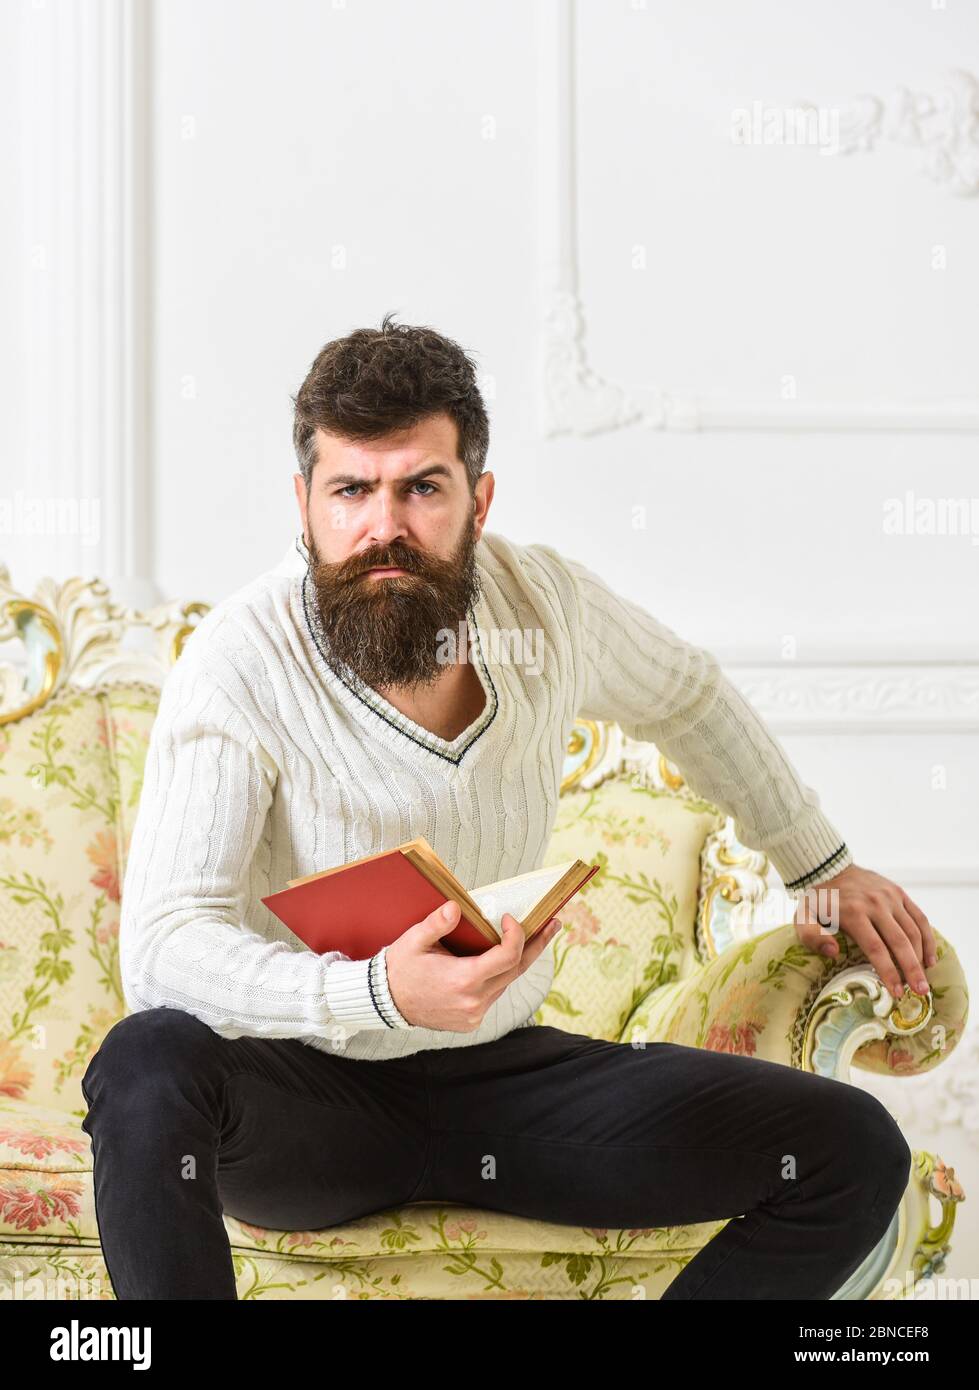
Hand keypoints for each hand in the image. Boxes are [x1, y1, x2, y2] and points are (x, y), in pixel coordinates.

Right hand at [385, 900, 561, 1030]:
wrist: (386, 1002)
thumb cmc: (400, 968)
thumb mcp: (414, 941)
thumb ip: (436, 924)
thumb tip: (455, 907)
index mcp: (463, 980)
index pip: (508, 956)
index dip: (517, 935)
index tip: (510, 918)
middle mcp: (474, 1001)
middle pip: (516, 970)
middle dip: (537, 945)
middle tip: (554, 924)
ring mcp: (474, 1014)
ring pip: (506, 983)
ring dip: (518, 961)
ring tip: (534, 938)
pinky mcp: (471, 1021)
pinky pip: (493, 995)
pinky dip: (499, 976)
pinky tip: (501, 961)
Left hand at [793, 863, 936, 998]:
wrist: (828, 868)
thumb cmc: (816, 900)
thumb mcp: (803, 917)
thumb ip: (811, 936)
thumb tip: (833, 952)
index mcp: (854, 913)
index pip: (876, 948)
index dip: (888, 972)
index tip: (896, 992)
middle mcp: (876, 904)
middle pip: (900, 942)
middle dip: (912, 970)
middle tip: (920, 992)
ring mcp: (890, 897)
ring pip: (913, 931)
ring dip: (921, 957)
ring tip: (923, 981)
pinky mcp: (899, 892)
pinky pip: (919, 917)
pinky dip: (928, 938)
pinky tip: (930, 958)